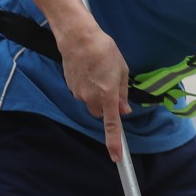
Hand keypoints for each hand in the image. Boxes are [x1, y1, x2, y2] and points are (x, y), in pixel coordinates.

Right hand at [59, 27, 131, 162]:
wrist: (78, 37)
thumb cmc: (103, 50)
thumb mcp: (122, 70)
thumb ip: (122, 93)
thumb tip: (124, 110)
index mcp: (108, 95)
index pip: (112, 125)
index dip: (114, 142)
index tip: (116, 157)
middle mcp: (92, 98)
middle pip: (101, 113)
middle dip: (106, 106)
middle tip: (111, 84)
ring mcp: (79, 93)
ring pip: (91, 103)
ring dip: (96, 94)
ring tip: (98, 71)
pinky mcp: (70, 87)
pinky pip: (82, 93)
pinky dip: (87, 87)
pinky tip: (88, 70)